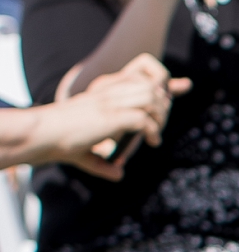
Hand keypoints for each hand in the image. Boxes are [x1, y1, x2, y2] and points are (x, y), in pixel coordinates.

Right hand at [38, 56, 189, 178]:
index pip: (142, 77)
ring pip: (151, 98)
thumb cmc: (59, 141)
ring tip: (156, 134)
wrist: (42, 134)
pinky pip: (143, 118)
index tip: (183, 86)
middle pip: (152, 86)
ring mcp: (110, 102)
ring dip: (161, 116)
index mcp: (105, 91)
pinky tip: (152, 142)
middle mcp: (109, 91)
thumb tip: (119, 175)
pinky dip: (152, 130)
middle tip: (160, 127)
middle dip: (165, 105)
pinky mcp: (110, 116)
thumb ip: (104, 162)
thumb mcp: (86, 151)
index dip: (165, 82)